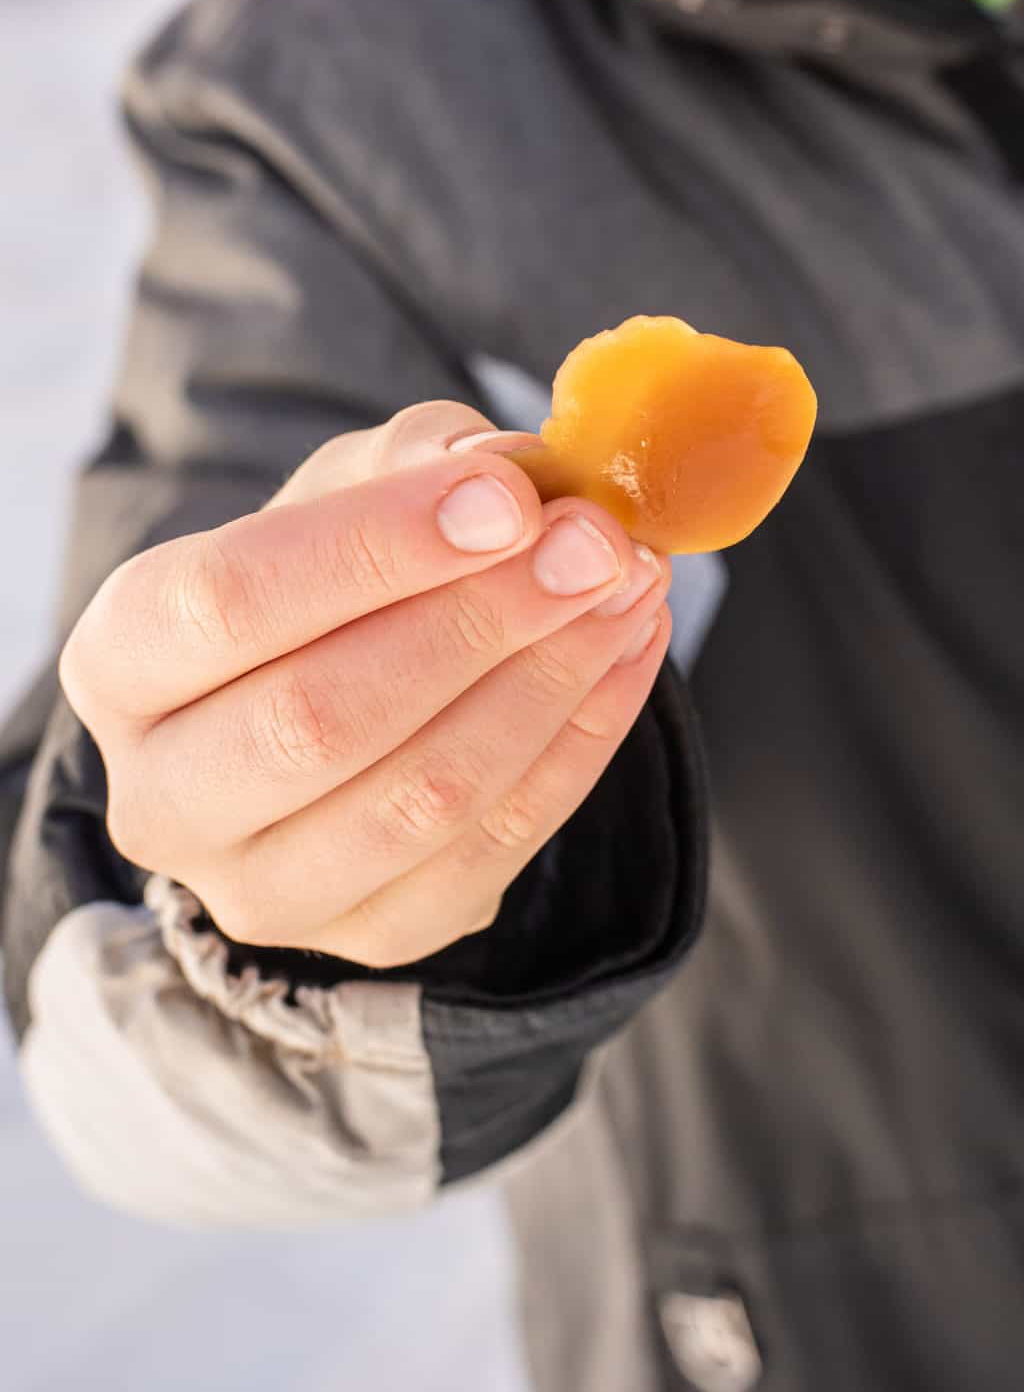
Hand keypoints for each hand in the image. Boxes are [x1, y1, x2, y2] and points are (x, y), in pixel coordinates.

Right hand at [59, 402, 671, 965]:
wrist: (338, 696)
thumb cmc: (330, 578)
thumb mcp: (347, 489)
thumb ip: (415, 460)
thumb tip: (517, 475)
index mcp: (120, 664)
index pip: (225, 601)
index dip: (372, 547)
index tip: (508, 499)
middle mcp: (162, 798)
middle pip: (317, 718)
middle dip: (478, 621)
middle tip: (594, 546)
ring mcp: (260, 891)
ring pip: (419, 799)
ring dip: (548, 682)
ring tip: (629, 587)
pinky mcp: (371, 936)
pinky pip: (494, 853)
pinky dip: (581, 745)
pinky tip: (626, 652)